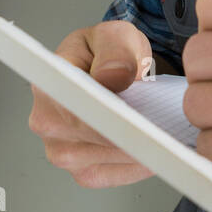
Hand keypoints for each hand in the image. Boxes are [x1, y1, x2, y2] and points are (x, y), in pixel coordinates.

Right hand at [28, 20, 154, 187]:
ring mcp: (60, 150)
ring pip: (109, 159)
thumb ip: (115, 51)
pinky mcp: (81, 170)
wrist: (111, 70)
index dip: (112, 119)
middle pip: (96, 139)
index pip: (78, 112)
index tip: (141, 121)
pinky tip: (152, 146)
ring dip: (140, 148)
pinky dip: (139, 163)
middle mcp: (46, 121)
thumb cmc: (110, 53)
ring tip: (162, 129)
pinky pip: (115, 174)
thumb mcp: (117, 36)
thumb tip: (112, 76)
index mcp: (49, 84)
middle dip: (133, 133)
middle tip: (165, 124)